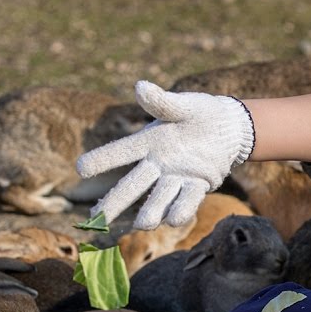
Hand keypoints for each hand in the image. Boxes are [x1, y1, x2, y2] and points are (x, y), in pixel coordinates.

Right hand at [74, 81, 254, 228]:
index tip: (80, 168)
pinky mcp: (198, 186)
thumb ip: (162, 102)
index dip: (101, 159)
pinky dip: (181, 210)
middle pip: (131, 186)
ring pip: (158, 200)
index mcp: (150, 142)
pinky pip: (187, 202)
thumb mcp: (184, 106)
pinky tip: (175, 219)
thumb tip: (140, 87)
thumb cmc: (200, 114)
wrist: (229, 128)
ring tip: (143, 224)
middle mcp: (159, 165)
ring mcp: (177, 178)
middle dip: (114, 203)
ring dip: (150, 212)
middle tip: (96, 220)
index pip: (121, 152)